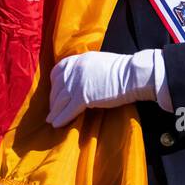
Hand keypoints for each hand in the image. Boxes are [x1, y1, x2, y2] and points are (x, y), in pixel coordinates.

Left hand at [47, 49, 162, 126]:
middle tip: (52, 109)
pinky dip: (61, 118)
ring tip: (51, 120)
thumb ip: (88, 69)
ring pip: (60, 100)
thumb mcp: (100, 63)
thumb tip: (83, 80)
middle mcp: (75, 69)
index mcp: (79, 59)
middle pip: (57, 86)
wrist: (134, 74)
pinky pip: (68, 110)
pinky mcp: (83, 97)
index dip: (54, 83)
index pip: (59, 70)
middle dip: (53, 99)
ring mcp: (78, 83)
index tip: (55, 92)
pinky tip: (57, 124)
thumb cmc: (123, 70)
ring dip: (54, 111)